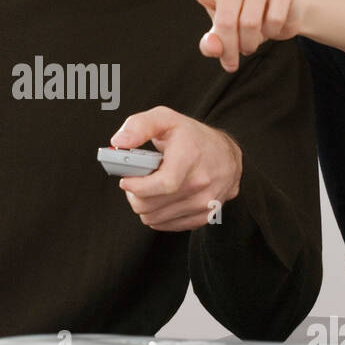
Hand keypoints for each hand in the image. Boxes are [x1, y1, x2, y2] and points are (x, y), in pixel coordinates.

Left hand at [110, 106, 241, 231]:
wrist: (226, 154)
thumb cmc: (191, 136)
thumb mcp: (166, 119)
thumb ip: (139, 126)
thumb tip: (118, 142)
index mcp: (190, 157)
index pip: (162, 184)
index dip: (137, 186)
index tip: (126, 180)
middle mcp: (201, 183)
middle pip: (151, 205)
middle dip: (134, 195)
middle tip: (135, 181)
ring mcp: (205, 203)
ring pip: (155, 218)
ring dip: (144, 205)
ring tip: (148, 188)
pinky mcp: (204, 216)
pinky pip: (166, 226)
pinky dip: (157, 215)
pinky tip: (160, 199)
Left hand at [150, 0, 302, 72]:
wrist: (287, 13)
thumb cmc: (248, 22)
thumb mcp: (225, 36)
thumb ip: (212, 45)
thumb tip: (214, 46)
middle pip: (225, 21)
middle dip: (230, 48)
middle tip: (234, 60)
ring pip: (250, 24)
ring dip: (251, 44)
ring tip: (252, 43)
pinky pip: (272, 20)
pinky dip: (272, 34)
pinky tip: (273, 27)